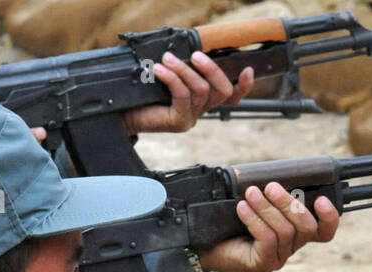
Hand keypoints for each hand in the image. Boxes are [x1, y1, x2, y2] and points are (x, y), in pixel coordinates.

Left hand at [122, 52, 252, 134]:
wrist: (124, 115)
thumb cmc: (144, 95)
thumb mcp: (167, 78)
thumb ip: (182, 69)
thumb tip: (188, 50)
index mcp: (202, 101)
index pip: (230, 97)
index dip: (243, 86)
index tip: (247, 69)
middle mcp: (200, 111)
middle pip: (222, 91)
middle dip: (211, 69)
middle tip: (195, 55)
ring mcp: (191, 118)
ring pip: (201, 90)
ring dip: (184, 70)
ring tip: (166, 59)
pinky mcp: (179, 121)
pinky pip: (182, 95)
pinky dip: (172, 78)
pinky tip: (159, 70)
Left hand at [199, 184, 339, 271]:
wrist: (205, 244)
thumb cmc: (230, 220)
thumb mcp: (255, 201)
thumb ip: (271, 192)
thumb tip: (277, 174)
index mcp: (295, 231)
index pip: (324, 231)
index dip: (329, 217)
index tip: (321, 199)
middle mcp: (291, 246)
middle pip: (307, 227)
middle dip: (290, 204)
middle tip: (270, 187)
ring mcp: (278, 257)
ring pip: (285, 231)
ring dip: (267, 208)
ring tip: (250, 194)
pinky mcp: (263, 264)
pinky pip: (267, 239)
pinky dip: (255, 220)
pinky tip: (242, 208)